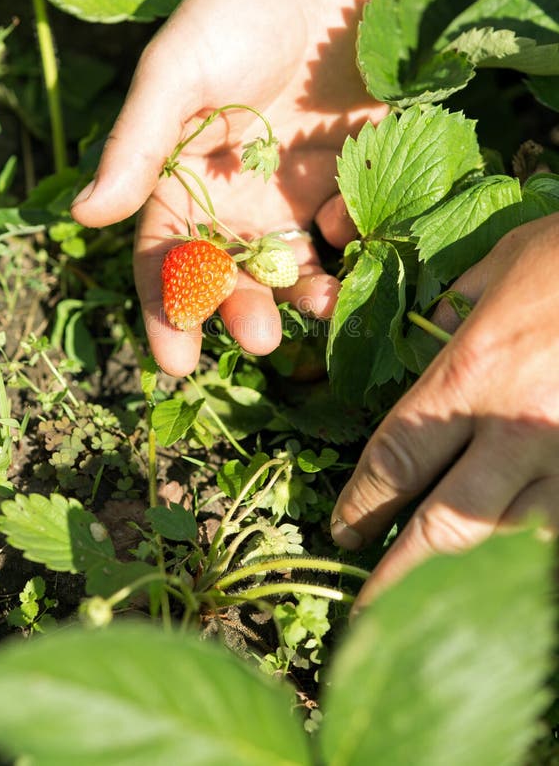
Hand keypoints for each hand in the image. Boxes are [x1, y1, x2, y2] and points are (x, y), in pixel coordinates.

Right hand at [71, 0, 385, 374]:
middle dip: (245, 313)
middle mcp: (235, 208)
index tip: (177, 362)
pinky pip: (350, 235)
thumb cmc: (227, 17)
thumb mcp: (173, 76)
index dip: (168, 314)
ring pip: (295, 269)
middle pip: (234, 279)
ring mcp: (292, 201)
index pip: (166, 265)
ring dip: (306, 294)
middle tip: (262, 338)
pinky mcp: (346, 186)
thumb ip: (136, 146)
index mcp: (181, 189)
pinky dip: (354, 244)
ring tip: (323, 303)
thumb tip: (86, 213)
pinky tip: (357, 229)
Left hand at [331, 213, 558, 608]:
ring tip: (431, 602)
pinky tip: (506, 572)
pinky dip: (532, 557)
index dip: (363, 503)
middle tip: (366, 611)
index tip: (345, 529)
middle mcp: (516, 428)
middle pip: (443, 525)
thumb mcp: (502, 265)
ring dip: (466, 578)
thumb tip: (433, 340)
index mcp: (474, 373)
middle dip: (397, 575)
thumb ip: (456, 312)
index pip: (397, 457)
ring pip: (508, 544)